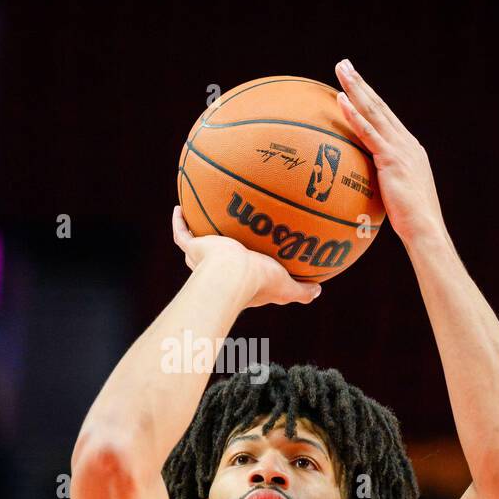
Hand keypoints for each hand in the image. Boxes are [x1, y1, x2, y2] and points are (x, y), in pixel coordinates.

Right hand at [172, 206, 321, 308]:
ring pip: (196, 246)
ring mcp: (203, 259)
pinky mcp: (194, 248)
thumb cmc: (260, 282)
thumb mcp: (287, 286)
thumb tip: (319, 290)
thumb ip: (302, 290)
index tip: (251, 260)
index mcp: (238, 283)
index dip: (245, 271)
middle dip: (217, 251)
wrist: (233, 274)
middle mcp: (217, 272)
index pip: (240, 276)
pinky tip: (179, 207)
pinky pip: (182, 233)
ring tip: (198, 220)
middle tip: (223, 237)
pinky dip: (179, 222)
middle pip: (215, 261)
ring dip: (196, 235)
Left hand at [334, 59, 446, 243]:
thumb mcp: (398, 197)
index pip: (385, 117)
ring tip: (341, 70)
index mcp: (409, 149)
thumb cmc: (411, 222)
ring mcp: (399, 149)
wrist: (425, 229)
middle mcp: (406, 143)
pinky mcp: (390, 159)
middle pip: (379, 106)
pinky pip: (368, 132)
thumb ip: (384, 184)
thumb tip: (367, 189)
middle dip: (360, 83)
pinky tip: (341, 99)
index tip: (355, 83)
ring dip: (355, 89)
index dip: (369, 98)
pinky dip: (354, 115)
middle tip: (344, 64)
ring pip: (373, 112)